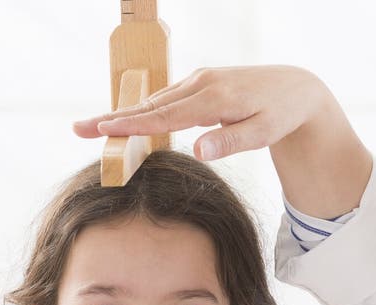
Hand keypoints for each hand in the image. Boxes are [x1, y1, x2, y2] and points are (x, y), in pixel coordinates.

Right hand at [73, 65, 328, 161]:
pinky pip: (166, 100)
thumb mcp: (263, 133)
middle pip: (149, 106)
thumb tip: (197, 151)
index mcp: (212, 99)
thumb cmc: (280, 114)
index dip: (131, 125)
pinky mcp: (200, 85)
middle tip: (79, 128)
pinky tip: (129, 121)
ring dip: (124, 115)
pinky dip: (144, 110)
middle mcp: (200, 85)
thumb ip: (229, 142)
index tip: (103, 130)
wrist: (296, 88)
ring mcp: (199, 82)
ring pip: (155, 102)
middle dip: (113, 118)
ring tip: (94, 128)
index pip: (164, 116)